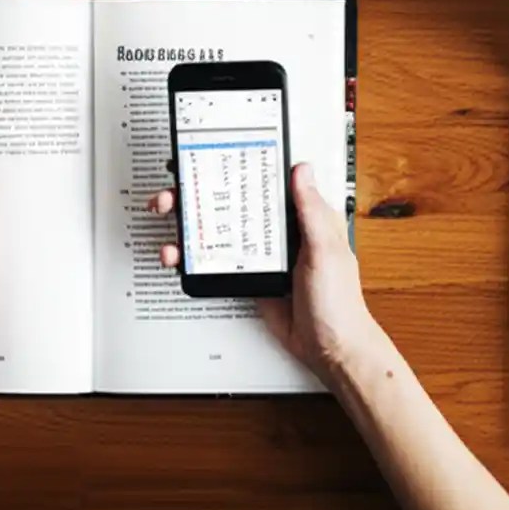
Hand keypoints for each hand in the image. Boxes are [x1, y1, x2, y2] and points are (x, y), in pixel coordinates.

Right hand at [151, 163, 382, 382]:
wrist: (328, 348)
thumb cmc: (338, 302)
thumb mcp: (326, 250)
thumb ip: (311, 212)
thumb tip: (301, 171)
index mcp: (308, 220)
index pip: (273, 186)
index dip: (244, 172)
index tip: (213, 161)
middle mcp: (285, 234)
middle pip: (239, 206)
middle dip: (204, 196)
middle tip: (176, 194)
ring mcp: (266, 256)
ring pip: (224, 232)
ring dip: (194, 226)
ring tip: (171, 222)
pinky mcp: (251, 278)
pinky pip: (220, 262)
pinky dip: (197, 257)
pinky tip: (181, 255)